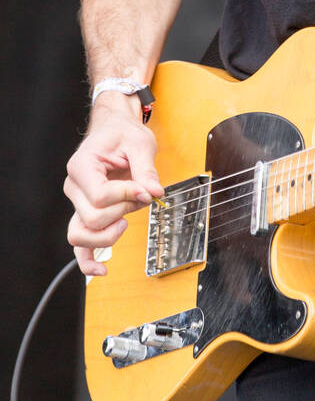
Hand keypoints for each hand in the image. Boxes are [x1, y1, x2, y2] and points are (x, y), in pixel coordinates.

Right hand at [64, 93, 163, 276]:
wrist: (114, 130)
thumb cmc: (123, 134)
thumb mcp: (140, 144)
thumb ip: (146, 171)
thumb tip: (154, 193)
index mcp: (82, 166)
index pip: (100, 196)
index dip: (127, 197)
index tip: (146, 189)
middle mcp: (74, 187)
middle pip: (94, 217)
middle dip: (124, 210)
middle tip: (140, 195)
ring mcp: (77, 203)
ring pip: (81, 235)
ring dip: (109, 233)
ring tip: (126, 220)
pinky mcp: (85, 214)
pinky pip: (79, 244)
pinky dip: (87, 260)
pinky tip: (100, 270)